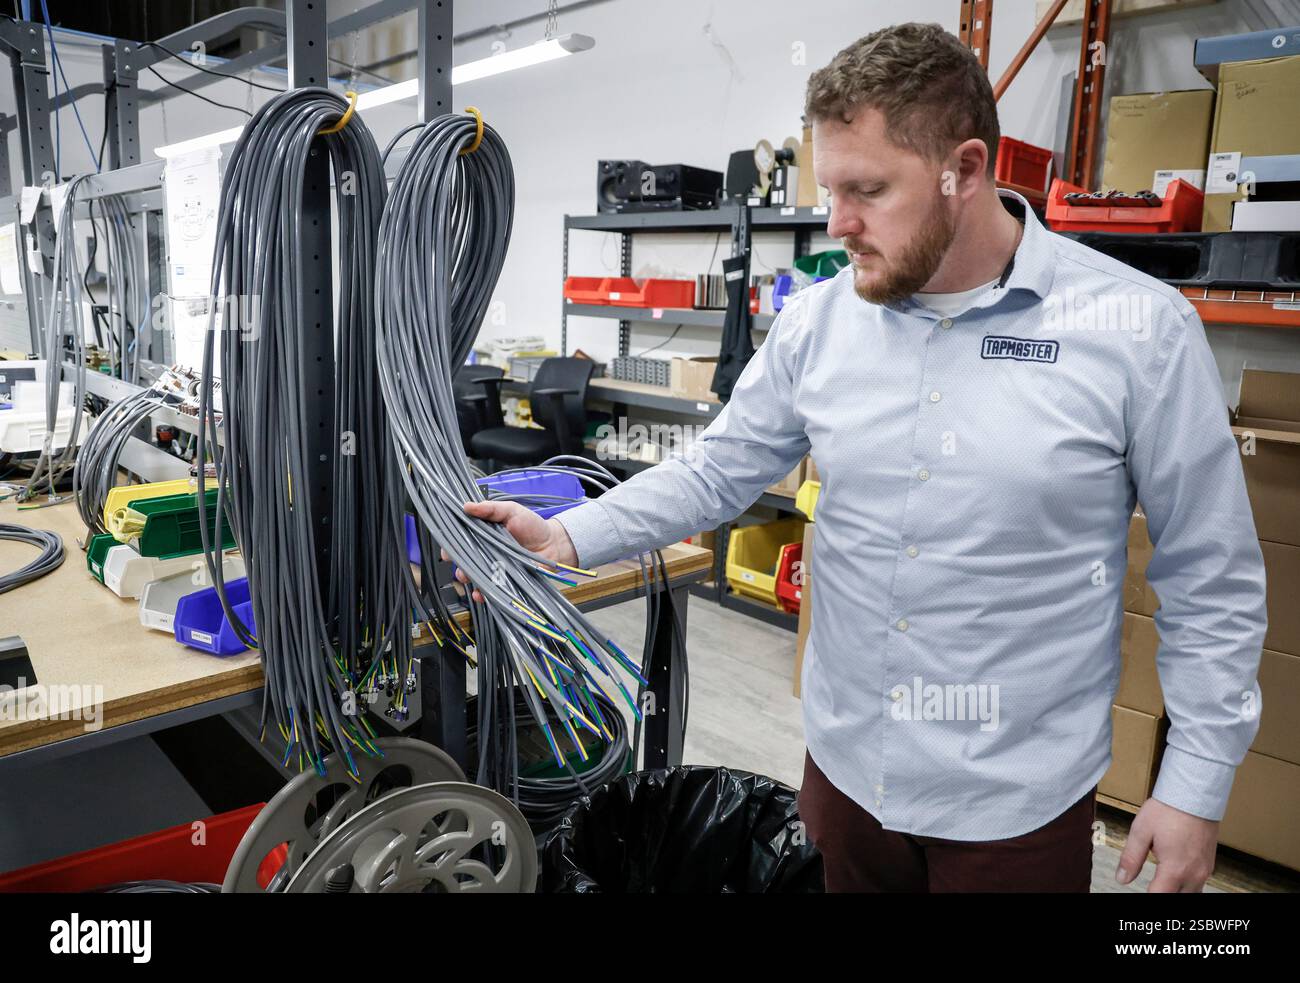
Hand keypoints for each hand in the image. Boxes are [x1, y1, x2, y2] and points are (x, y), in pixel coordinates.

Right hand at [440, 500, 579, 601]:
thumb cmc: (533, 526)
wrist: (554, 544)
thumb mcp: (511, 510)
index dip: (451, 545)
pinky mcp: (504, 582)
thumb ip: (491, 509)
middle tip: (458, 566)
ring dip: (469, 580)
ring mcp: (494, 568)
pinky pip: (490, 590)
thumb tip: (467, 506)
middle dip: (458, 565)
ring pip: (474, 577)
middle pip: (464, 561)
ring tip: (468, 578)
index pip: (461, 540)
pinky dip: (483, 594)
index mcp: (483, 534)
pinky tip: (480, 594)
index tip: (447, 550)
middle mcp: (485, 552)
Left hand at [1116, 798, 1218, 891]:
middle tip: (1150, 886)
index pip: (1159, 897)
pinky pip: (1199, 884)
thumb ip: (1131, 858)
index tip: (1138, 892)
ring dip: (1175, 892)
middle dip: (1162, 894)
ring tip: (1161, 884)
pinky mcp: (1209, 864)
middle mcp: (1194, 874)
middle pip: (1177, 898)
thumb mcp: (1141, 832)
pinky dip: (1187, 886)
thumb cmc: (1168, 810)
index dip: (1146, 897)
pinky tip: (1175, 876)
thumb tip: (1122, 878)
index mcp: (1175, 869)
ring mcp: (1204, 870)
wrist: (1194, 794)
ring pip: (1191, 894)